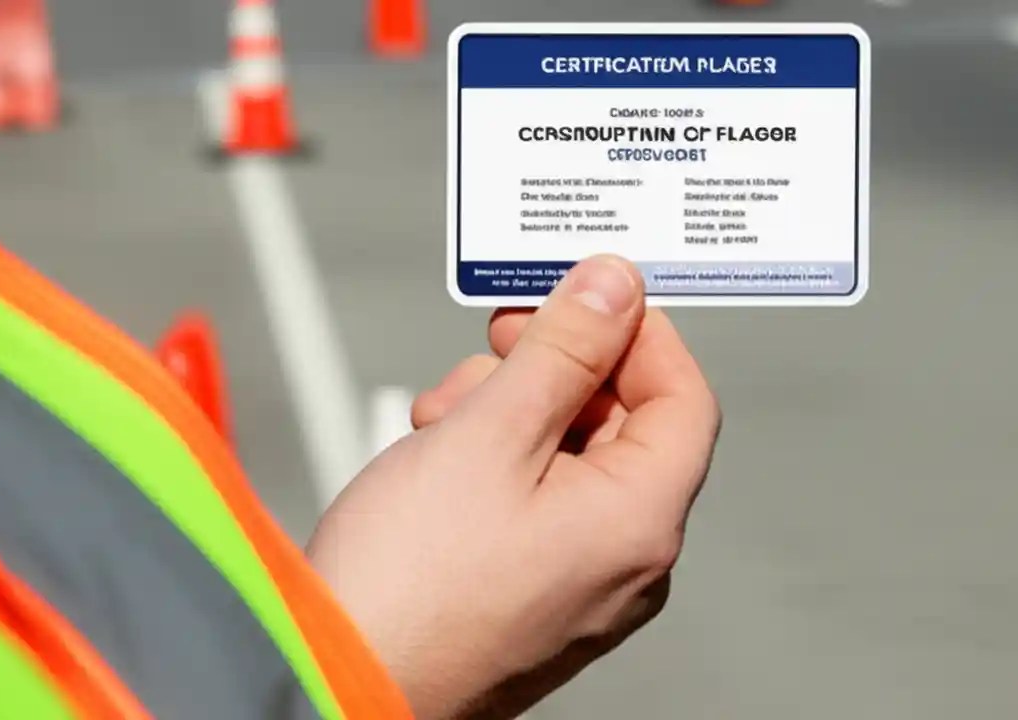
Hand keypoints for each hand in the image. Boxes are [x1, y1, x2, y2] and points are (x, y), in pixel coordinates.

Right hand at [306, 255, 721, 718]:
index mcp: (639, 522)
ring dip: (507, 414)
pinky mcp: (532, 593)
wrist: (335, 682)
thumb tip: (616, 289)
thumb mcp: (490, 433)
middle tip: (495, 345)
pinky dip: (492, 464)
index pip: (683, 397)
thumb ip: (564, 350)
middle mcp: (625, 562)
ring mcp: (579, 584)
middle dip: (550, 372)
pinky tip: (436, 458)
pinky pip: (537, 504)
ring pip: (567, 458)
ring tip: (441, 421)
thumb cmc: (408, 586)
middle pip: (619, 423)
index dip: (637, 333)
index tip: (584, 296)